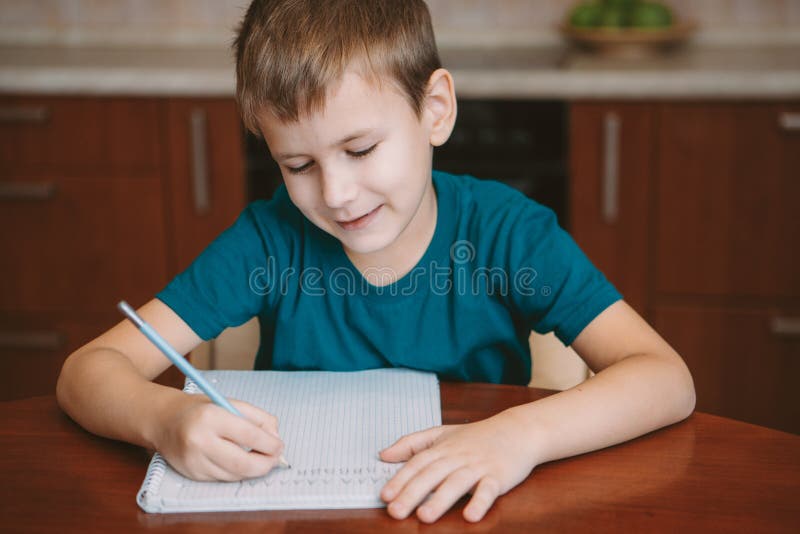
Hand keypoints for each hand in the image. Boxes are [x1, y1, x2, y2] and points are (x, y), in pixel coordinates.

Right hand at [154, 395, 284, 480]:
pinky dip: (237, 472)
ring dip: (253, 470)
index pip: (249, 436)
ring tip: (261, 459)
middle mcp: (200, 441)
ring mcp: (194, 461)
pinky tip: (242, 462)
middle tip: (275, 459)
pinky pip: (223, 478)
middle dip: (265, 464)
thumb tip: (275, 439)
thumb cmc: (201, 409)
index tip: (280, 446)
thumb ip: (258, 418)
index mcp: (211, 417)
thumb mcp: (230, 403)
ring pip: (235, 474)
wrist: (164, 421)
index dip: (270, 444)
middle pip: (243, 463)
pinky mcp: (192, 474)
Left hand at [379, 411, 537, 522]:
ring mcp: (478, 466)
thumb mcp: (442, 433)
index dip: (400, 479)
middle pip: (432, 474)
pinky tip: (471, 515)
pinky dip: (480, 502)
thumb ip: (412, 443)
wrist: (517, 430)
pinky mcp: (498, 476)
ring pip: (457, 482)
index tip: (385, 495)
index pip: (417, 463)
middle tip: (395, 512)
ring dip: (440, 499)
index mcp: (443, 448)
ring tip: (425, 516)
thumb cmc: (477, 436)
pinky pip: (488, 490)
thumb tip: (383, 455)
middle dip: (412, 493)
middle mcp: (458, 456)